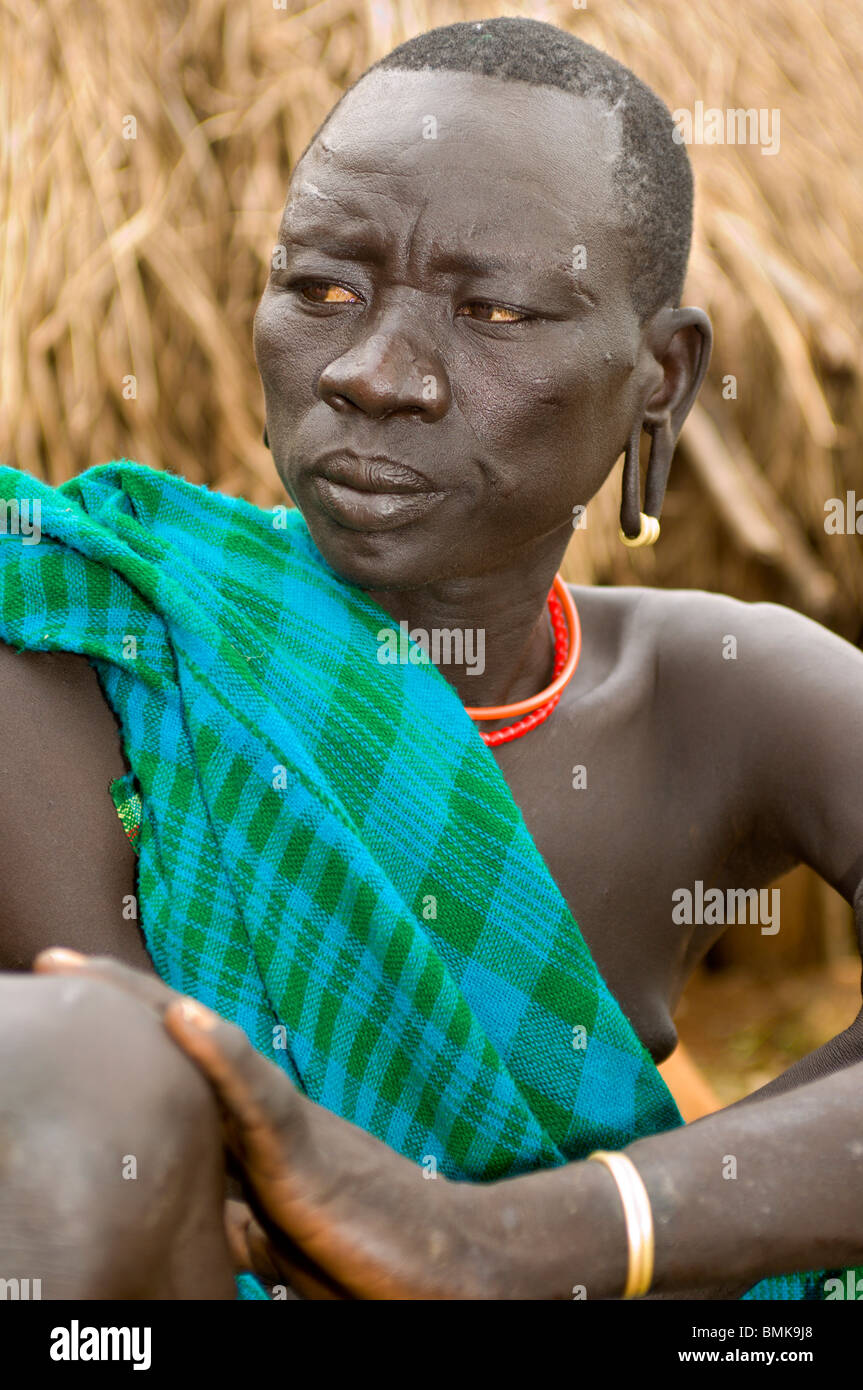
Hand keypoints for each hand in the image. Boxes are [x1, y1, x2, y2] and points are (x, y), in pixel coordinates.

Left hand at [34, 950, 501, 1299]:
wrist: (450, 1264)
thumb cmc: (373, 1251)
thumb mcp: (287, 1238)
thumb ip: (245, 1223)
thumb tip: (210, 1223)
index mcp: (254, 1135)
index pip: (179, 1072)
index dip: (126, 1032)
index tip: (69, 996)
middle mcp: (264, 1114)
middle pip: (179, 1044)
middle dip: (114, 1001)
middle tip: (51, 960)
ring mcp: (286, 1124)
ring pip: (204, 1051)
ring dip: (140, 1006)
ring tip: (80, 970)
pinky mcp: (309, 1154)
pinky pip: (258, 1098)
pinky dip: (219, 1053)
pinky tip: (182, 1018)